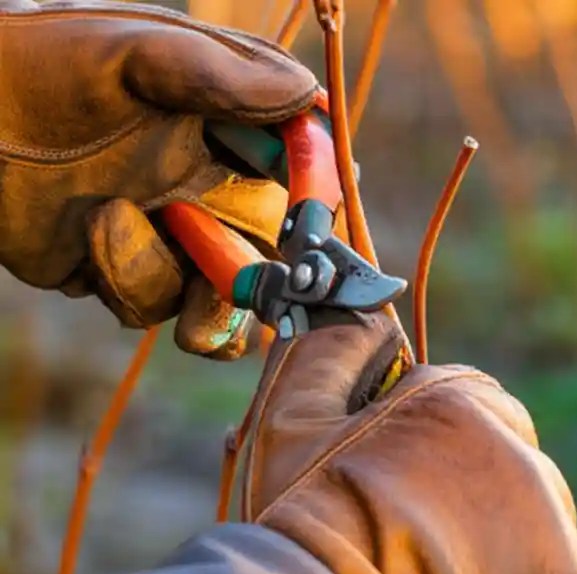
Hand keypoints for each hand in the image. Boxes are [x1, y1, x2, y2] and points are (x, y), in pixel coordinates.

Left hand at [0, 1, 317, 358]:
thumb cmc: (45, 61)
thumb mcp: (137, 51)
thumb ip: (222, 76)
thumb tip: (313, 98)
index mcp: (227, 130)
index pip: (301, 169)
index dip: (317, 193)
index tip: (313, 214)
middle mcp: (206, 186)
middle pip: (278, 250)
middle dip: (283, 272)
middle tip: (281, 280)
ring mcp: (163, 236)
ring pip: (222, 296)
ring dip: (208, 289)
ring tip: (176, 251)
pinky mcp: (115, 272)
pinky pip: (149, 304)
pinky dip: (133, 274)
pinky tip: (100, 224)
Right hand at [236, 314, 576, 573]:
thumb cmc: (297, 521)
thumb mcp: (293, 417)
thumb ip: (334, 354)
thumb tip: (369, 318)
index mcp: (458, 404)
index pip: (477, 410)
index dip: (445, 448)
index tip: (415, 486)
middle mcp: (516, 450)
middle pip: (515, 472)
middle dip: (480, 504)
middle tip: (427, 551)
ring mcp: (545, 516)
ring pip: (544, 535)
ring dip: (513, 563)